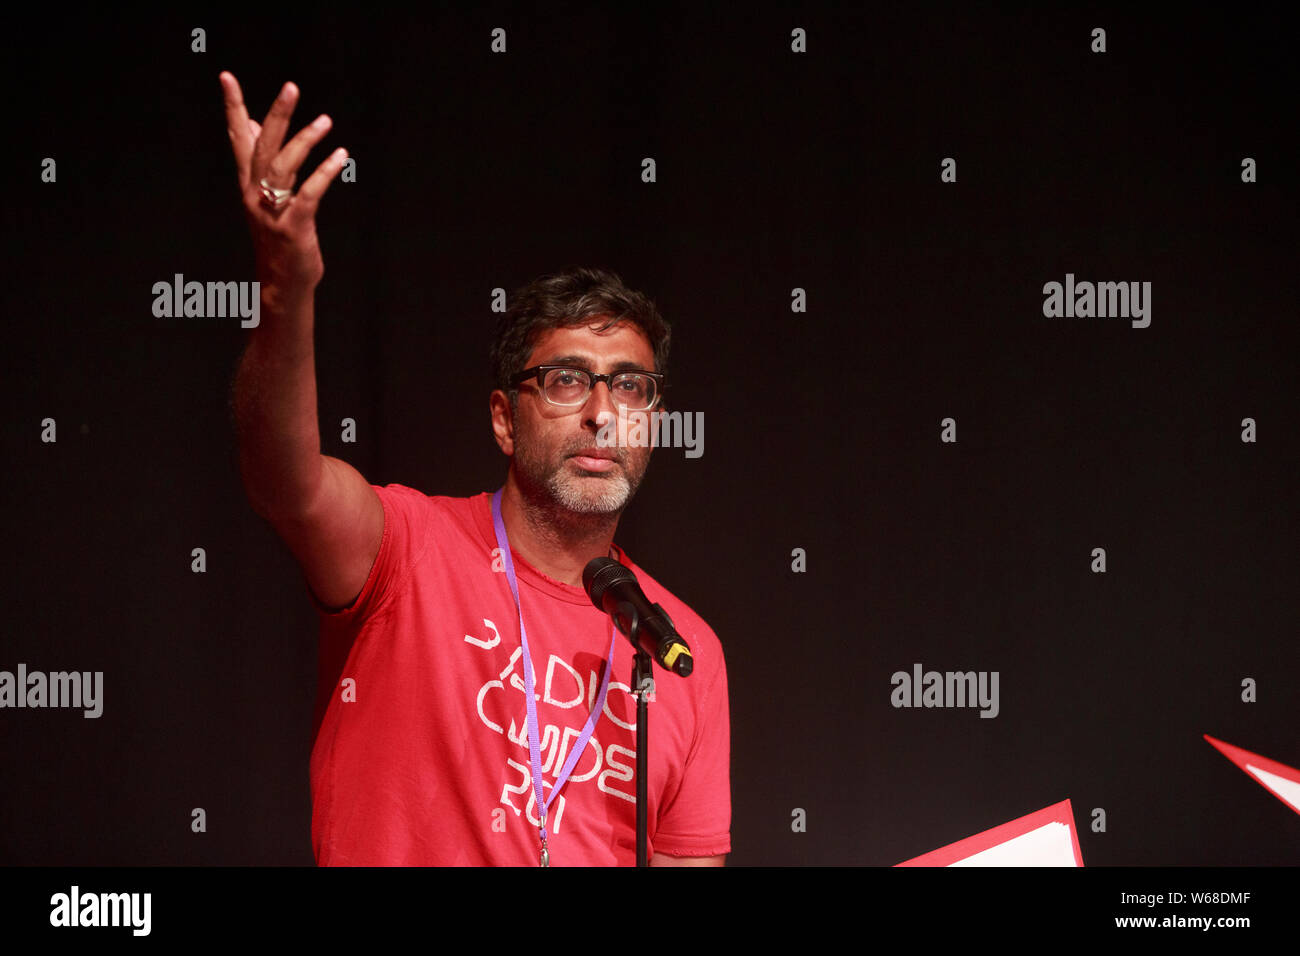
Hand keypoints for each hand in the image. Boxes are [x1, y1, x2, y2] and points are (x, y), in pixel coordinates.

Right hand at [220, 72, 347, 298]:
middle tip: (290, 87)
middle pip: (262, 146)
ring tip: (325, 121)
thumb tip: (256, 125)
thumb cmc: (279, 239)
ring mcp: (273, 211)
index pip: (238, 138)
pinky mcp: (293, 226)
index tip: (227, 76)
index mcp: (248, 185)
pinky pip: (309, 193)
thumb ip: (261, 163)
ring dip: (304, 140)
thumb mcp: (267, 198)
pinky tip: (340, 156)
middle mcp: (255, 194)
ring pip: (283, 166)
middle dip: (276, 115)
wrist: (281, 285)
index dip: (233, 107)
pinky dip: (325, 172)